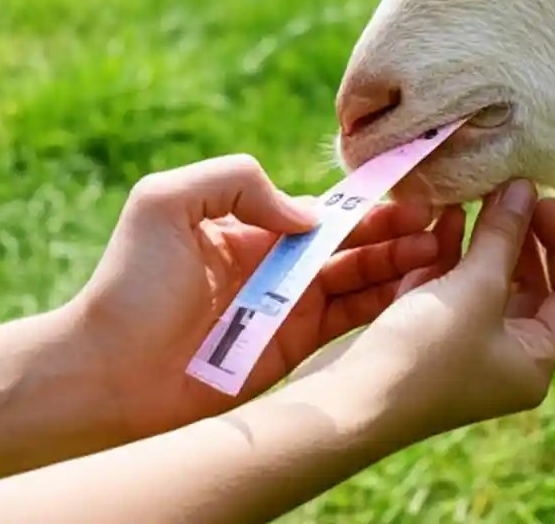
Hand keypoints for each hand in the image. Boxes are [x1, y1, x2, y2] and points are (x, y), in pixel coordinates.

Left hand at [66, 154, 462, 442]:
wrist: (108, 373)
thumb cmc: (129, 283)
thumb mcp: (167, 202)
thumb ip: (237, 181)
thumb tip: (311, 215)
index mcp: (254, 223)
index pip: (326, 206)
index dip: (370, 198)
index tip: (415, 185)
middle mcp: (279, 263)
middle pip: (355, 241)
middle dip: (401, 230)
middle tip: (446, 219)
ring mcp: (290, 306)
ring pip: (363, 279)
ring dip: (404, 264)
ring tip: (444, 251)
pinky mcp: (296, 347)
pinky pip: (351, 321)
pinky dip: (387, 305)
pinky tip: (420, 291)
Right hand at [319, 179, 554, 439]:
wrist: (344, 404)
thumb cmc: (424, 354)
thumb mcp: (476, 289)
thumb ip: (504, 234)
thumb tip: (525, 188)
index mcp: (534, 361)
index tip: (547, 201)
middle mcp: (505, 358)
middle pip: (531, 285)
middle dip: (522, 236)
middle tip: (511, 191)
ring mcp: (462, 347)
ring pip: (486, 281)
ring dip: (483, 239)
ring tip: (478, 193)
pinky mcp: (422, 336)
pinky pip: (448, 287)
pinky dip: (448, 253)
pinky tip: (443, 216)